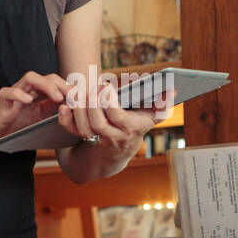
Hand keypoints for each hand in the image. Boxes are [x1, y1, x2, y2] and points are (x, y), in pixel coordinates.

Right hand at [0, 71, 73, 145]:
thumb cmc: (12, 122)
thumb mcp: (37, 116)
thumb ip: (51, 108)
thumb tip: (71, 104)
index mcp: (36, 92)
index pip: (55, 83)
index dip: (69, 88)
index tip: (82, 98)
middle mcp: (26, 89)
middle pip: (46, 77)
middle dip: (62, 84)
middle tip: (74, 96)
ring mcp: (14, 93)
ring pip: (30, 78)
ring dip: (47, 86)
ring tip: (57, 98)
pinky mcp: (1, 102)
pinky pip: (8, 93)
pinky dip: (19, 94)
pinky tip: (28, 101)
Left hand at [56, 82, 177, 155]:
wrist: (118, 151)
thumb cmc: (136, 125)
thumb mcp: (151, 117)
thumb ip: (161, 103)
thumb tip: (173, 88)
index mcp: (131, 129)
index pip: (117, 117)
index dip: (108, 102)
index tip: (106, 85)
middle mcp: (114, 137)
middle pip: (97, 122)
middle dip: (91, 103)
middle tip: (90, 87)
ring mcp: (97, 140)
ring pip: (84, 127)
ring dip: (78, 108)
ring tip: (79, 91)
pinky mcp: (84, 139)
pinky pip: (71, 131)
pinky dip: (65, 119)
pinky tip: (64, 106)